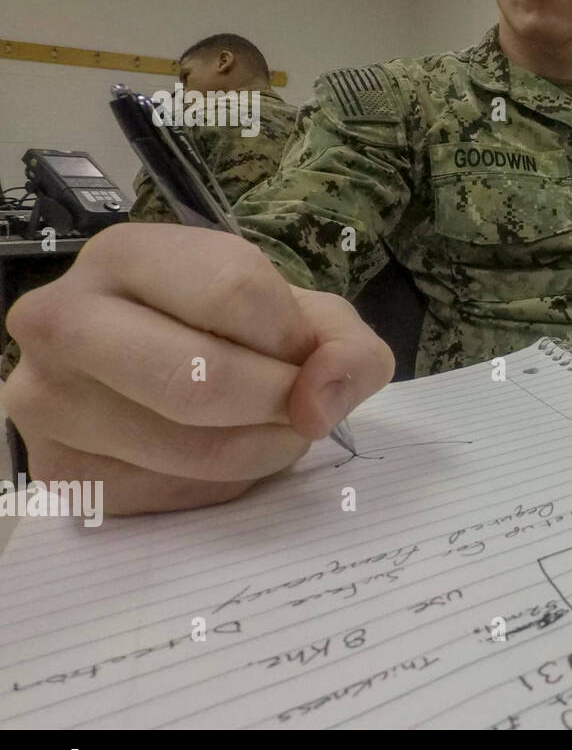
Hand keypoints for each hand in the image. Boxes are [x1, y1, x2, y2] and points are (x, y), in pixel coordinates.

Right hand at [1, 223, 393, 514]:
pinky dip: (222, 484)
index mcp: (126, 256)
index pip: (235, 291)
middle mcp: (63, 320)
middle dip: (277, 401)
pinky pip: (172, 493)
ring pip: (194, 449)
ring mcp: (48, 400)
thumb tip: (317, 401)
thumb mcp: (306, 317)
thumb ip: (345, 346)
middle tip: (295, 405)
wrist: (160, 373)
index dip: (291, 335)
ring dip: (261, 450)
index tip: (298, 350)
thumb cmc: (236, 333)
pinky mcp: (58, 471)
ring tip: (263, 427)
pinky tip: (214, 454)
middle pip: (202, 379)